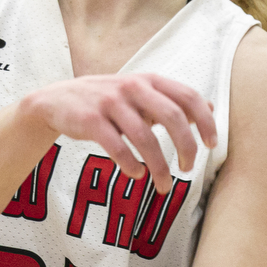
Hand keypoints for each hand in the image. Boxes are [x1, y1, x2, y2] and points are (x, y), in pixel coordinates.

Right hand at [18, 73, 216, 196]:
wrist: (56, 100)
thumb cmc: (107, 101)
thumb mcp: (139, 93)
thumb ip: (171, 101)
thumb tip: (211, 107)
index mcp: (149, 80)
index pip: (188, 96)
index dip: (204, 121)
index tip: (210, 145)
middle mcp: (132, 87)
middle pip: (172, 116)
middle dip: (186, 147)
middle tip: (188, 169)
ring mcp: (110, 102)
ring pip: (145, 138)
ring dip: (159, 167)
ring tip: (163, 186)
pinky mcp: (90, 120)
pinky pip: (117, 147)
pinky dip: (130, 165)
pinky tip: (135, 175)